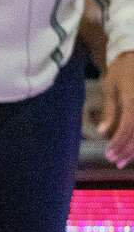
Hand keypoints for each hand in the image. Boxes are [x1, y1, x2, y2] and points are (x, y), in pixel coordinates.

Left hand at [98, 49, 133, 167]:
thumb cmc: (121, 70)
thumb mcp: (110, 87)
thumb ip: (110, 111)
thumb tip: (101, 131)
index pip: (129, 125)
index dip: (119, 141)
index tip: (109, 153)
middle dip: (127, 149)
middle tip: (114, 161)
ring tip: (122, 160)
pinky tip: (132, 150)